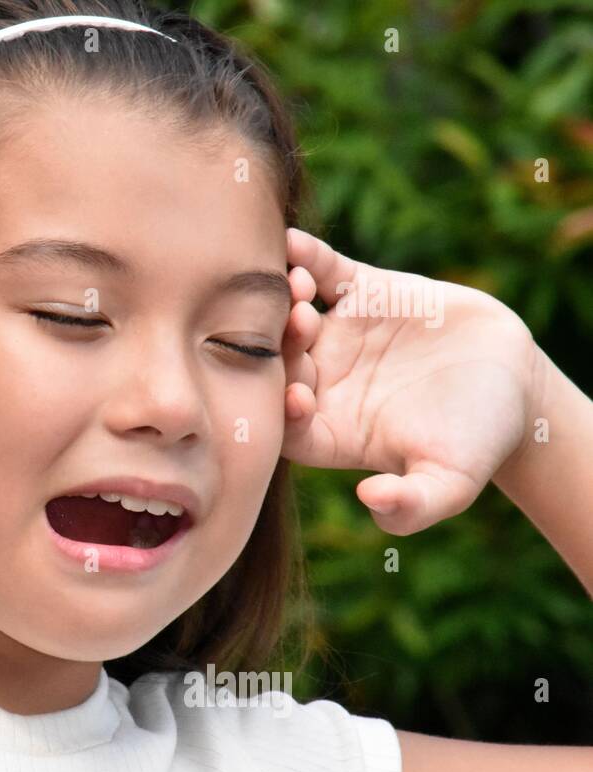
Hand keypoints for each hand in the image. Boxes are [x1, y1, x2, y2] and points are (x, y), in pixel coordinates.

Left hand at [281, 227, 544, 534]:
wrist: (514, 389)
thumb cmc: (476, 446)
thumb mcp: (449, 485)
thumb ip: (412, 506)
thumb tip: (373, 503)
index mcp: (326, 432)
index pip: (284, 427)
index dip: (282, 412)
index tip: (295, 397)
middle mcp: (320, 383)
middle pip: (279, 366)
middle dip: (280, 348)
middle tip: (294, 328)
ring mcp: (335, 336)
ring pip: (294, 316)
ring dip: (288, 302)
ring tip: (299, 288)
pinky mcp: (359, 294)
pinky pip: (324, 273)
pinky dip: (309, 258)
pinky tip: (294, 243)